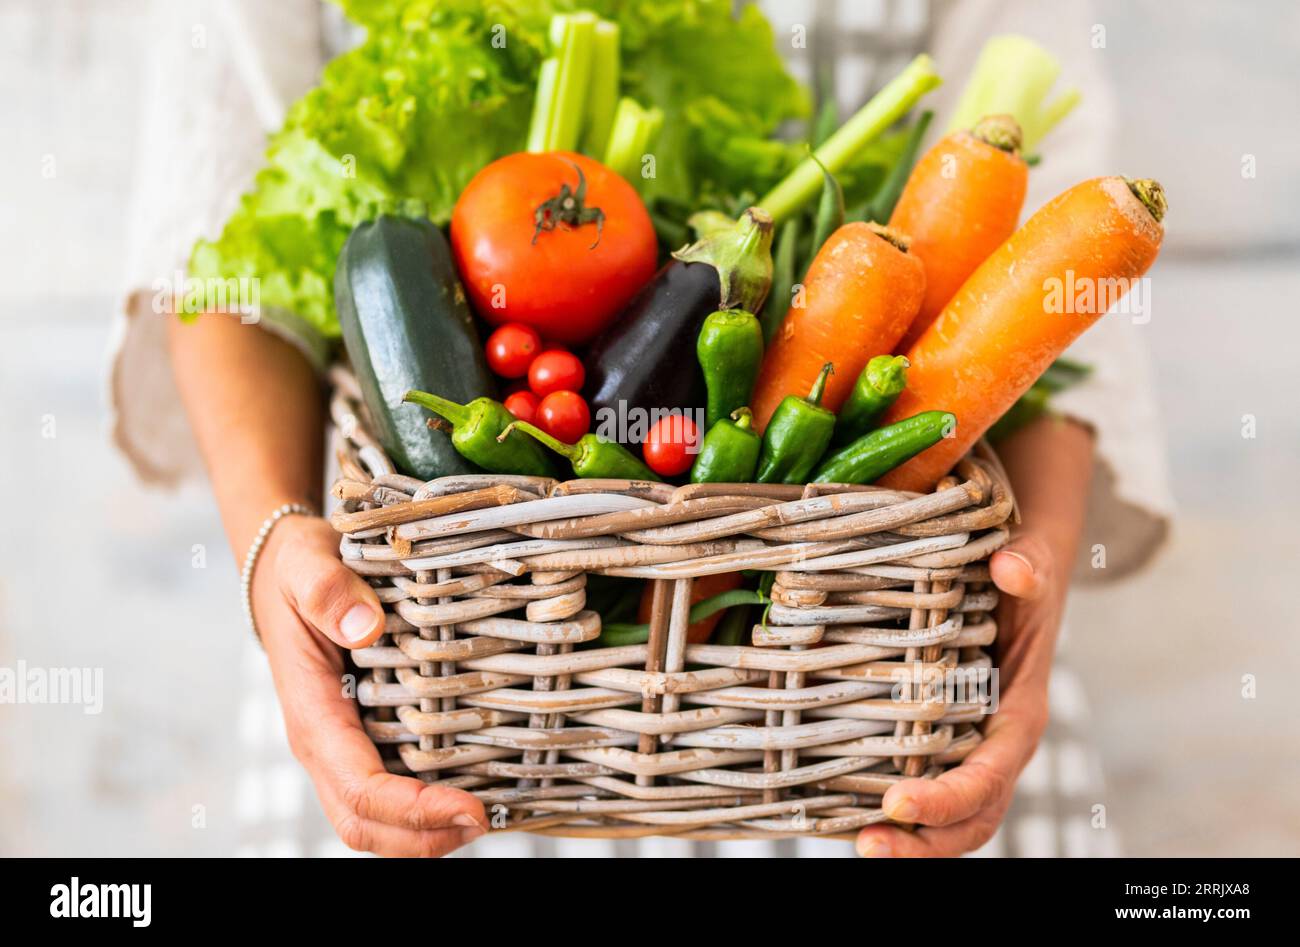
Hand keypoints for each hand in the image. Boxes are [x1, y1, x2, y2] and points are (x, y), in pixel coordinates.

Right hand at [252, 515, 487, 855]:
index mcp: (311, 714)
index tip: (468, 807)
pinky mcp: (364, 736)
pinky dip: (427, 805)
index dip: (413, 809)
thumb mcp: (304, 566)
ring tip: (486, 817)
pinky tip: (473, 787)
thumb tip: (366, 626)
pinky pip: (389, 790)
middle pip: (364, 823)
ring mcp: (344, 745)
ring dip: (427, 831)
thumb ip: (328, 591)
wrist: (286, 572)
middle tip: (485, 821)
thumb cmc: (296, 572)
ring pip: (375, 819)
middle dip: (423, 837)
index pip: (358, 787)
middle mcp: (325, 743)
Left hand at [855, 418, 1092, 856]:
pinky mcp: (937, 735)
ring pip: (949, 812)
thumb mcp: (1031, 557)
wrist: (1015, 565)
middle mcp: (995, 738)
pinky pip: (920, 780)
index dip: (949, 796)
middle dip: (926, 841)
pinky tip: (838, 810)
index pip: (992, 772)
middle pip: (974, 814)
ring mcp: (966, 743)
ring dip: (909, 840)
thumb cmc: (1019, 566)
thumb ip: (1029, 563)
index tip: (898, 801)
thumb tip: (1013, 569)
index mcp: (1020, 708)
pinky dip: (890, 808)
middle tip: (868, 846)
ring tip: (856, 844)